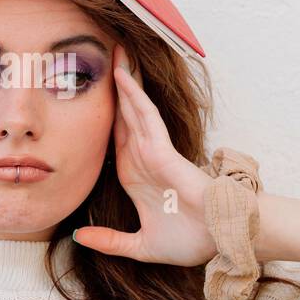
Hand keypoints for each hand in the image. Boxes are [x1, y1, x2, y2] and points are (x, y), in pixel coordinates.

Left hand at [72, 45, 219, 266]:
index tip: (84, 98)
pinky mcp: (165, 151)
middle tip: (98, 58)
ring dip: (122, 82)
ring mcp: (154, 153)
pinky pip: (146, 118)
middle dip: (111, 90)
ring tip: (111, 52)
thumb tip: (79, 236)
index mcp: (135, 177)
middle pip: (122, 117)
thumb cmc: (191, 241)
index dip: (101, 118)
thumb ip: (111, 241)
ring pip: (133, 110)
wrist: (221, 241)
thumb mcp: (141, 246)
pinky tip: (123, 76)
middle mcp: (143, 159)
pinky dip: (134, 97)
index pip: (113, 139)